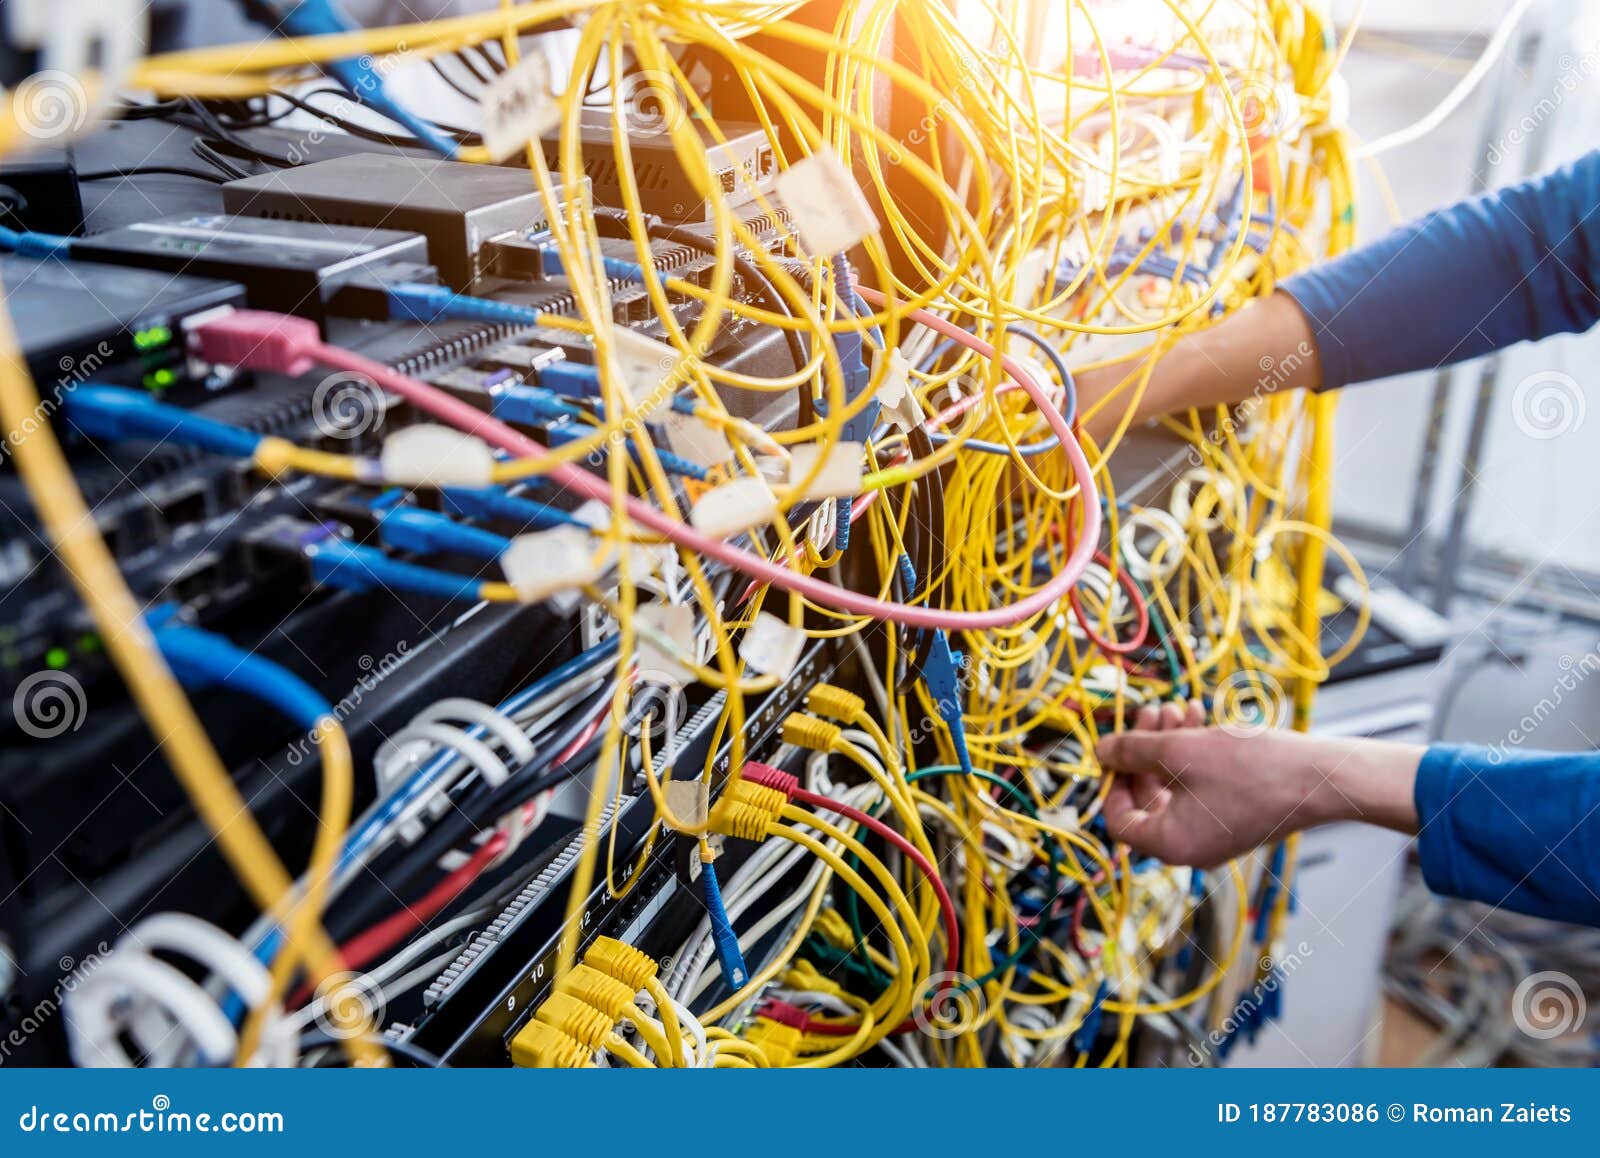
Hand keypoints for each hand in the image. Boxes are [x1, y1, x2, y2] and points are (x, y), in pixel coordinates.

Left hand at [1096, 704, 1423, 867]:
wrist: (1322, 777)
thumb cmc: (1254, 769)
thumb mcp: (1181, 751)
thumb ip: (1132, 751)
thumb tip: (1099, 751)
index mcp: (1171, 844)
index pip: (1118, 821)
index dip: (1110, 781)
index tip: (1117, 748)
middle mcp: (1188, 847)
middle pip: (1145, 797)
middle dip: (1144, 750)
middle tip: (1152, 711)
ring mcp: (1211, 833)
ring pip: (1171, 785)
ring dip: (1168, 744)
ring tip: (1178, 708)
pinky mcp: (1230, 816)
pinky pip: (1196, 786)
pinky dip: (1192, 754)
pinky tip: (1197, 717)